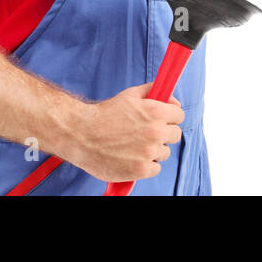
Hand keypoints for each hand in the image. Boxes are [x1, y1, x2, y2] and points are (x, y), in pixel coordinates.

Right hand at [62, 82, 184, 182]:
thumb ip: (154, 92)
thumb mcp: (130, 95)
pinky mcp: (141, 169)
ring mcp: (149, 152)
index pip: (179, 116)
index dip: (170, 117)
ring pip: (164, 153)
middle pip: (175, 135)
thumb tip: (173, 101)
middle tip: (147, 134)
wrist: (82, 134)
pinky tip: (133, 158)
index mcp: (156, 112)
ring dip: (154, 150)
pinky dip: (146, 165)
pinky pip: (155, 169)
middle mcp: (156, 132)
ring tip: (135, 146)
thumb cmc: (104, 114)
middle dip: (164, 133)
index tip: (161, 121)